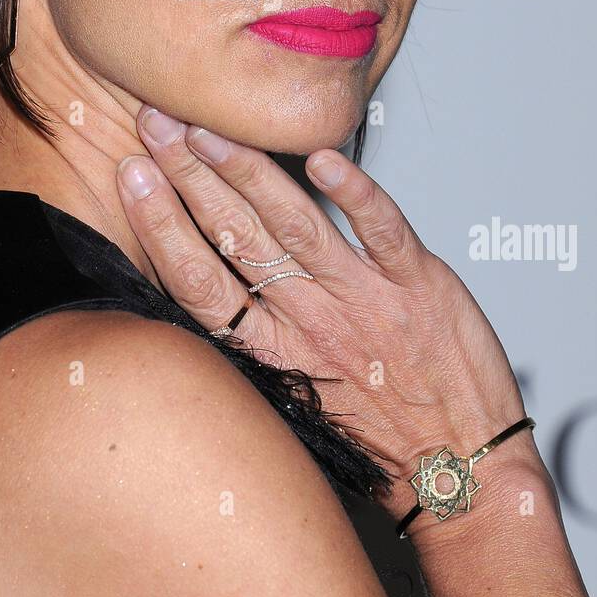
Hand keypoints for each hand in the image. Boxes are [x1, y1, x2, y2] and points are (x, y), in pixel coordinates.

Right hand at [116, 106, 539, 521]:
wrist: (465, 473)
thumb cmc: (383, 440)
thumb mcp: (302, 396)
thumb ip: (262, 337)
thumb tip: (213, 281)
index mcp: (276, 352)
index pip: (200, 280)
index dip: (160, 225)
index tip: (132, 173)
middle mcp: (312, 322)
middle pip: (236, 238)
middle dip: (189, 175)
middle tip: (157, 122)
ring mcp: (366, 300)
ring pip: (295, 225)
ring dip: (247, 172)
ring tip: (208, 130)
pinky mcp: (421, 286)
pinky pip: (382, 231)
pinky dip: (353, 194)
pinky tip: (322, 160)